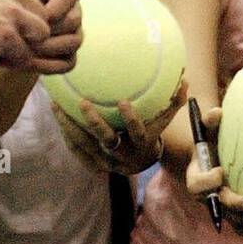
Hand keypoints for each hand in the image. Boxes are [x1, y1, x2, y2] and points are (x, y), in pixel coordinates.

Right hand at [0, 0, 58, 75]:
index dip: (24, 22)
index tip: (7, 32)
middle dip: (28, 36)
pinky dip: (9, 62)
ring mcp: (9, 12)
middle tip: (5, 46)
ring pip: (40, 37)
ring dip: (23, 49)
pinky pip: (23, 56)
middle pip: (42, 18)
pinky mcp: (4, 35)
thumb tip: (11, 4)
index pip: (34, 2)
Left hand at [13, 0, 82, 72]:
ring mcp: (73, 33)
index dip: (50, 5)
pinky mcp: (68, 54)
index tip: (26, 13)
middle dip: (47, 29)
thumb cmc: (6, 3)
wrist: (1, 26)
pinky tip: (29, 62)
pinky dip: (50, 64)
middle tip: (24, 35)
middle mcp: (73, 11)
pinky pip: (69, 62)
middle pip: (73, 20)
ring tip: (25, 48)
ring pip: (74, 42)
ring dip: (49, 48)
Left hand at [51, 78, 187, 174]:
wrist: (141, 161)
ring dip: (70, 125)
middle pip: (106, 141)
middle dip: (94, 123)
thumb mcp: (164, 120)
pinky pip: (76, 150)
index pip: (137, 133)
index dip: (131, 120)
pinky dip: (66, 133)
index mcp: (142, 144)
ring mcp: (106, 162)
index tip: (123, 102)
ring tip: (57, 104)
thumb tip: (185, 79)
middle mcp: (123, 155)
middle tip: (83, 102)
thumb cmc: (151, 131)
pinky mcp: (92, 163)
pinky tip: (57, 113)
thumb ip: (173, 101)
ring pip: (85, 145)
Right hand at [184, 105, 242, 240]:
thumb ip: (211, 121)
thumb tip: (218, 112)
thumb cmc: (211, 140)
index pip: (196, 185)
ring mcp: (218, 203)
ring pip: (229, 217)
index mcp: (197, 175)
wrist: (213, 155)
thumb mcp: (208, 130)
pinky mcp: (230, 210)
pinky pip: (238, 224)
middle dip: (233, 203)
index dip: (207, 181)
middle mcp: (206, 193)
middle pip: (217, 203)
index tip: (221, 171)